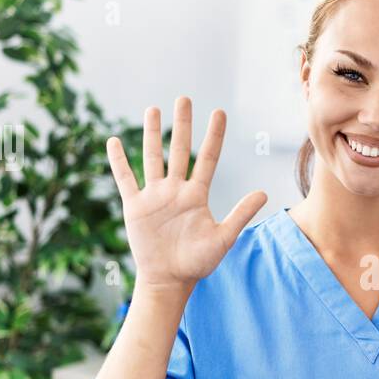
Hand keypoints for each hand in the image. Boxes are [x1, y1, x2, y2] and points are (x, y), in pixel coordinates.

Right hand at [106, 97, 266, 291]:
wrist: (170, 280)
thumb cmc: (198, 263)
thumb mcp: (223, 238)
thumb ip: (241, 214)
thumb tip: (265, 193)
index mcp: (197, 195)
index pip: (209, 158)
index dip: (215, 136)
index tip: (219, 112)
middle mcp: (176, 190)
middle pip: (180, 150)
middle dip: (182, 124)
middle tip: (185, 98)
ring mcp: (155, 196)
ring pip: (153, 157)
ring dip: (151, 134)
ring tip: (152, 109)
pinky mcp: (135, 207)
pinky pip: (125, 179)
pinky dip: (118, 162)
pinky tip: (114, 141)